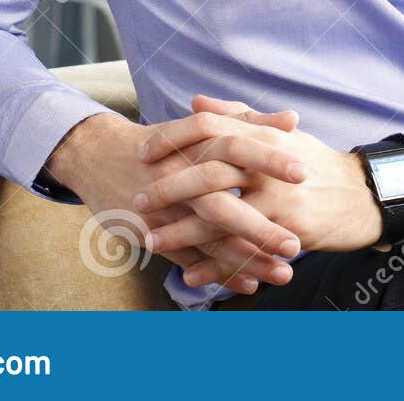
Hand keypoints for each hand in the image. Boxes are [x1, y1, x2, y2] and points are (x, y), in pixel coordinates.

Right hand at [44, 102, 305, 294]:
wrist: (98, 156)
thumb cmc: (163, 143)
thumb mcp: (202, 127)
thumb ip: (250, 122)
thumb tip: (294, 119)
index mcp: (195, 146)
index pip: (237, 147)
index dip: (269, 159)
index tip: (306, 172)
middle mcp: (179, 178)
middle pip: (221, 203)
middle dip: (259, 227)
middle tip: (297, 243)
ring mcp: (164, 210)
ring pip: (206, 239)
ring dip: (245, 258)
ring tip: (282, 274)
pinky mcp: (151, 233)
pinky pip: (188, 257)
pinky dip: (217, 272)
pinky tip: (247, 284)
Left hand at [134, 96, 384, 287]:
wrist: (360, 194)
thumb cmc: (315, 163)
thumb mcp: (279, 133)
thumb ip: (236, 116)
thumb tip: (196, 100)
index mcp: (262, 134)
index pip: (207, 127)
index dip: (171, 138)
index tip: (142, 152)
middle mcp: (266, 162)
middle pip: (207, 171)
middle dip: (167, 188)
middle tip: (137, 200)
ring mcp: (277, 196)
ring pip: (219, 215)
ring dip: (181, 232)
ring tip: (150, 241)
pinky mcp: (286, 227)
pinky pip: (242, 248)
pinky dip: (214, 265)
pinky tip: (189, 276)